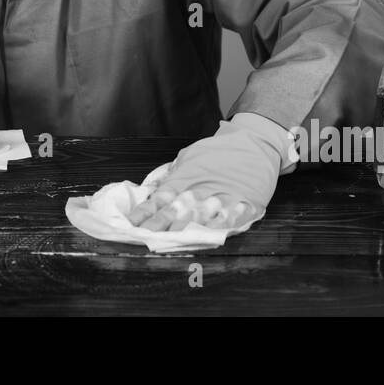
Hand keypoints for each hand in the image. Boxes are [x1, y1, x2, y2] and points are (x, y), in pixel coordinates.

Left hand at [126, 115, 293, 231]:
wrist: (254, 142)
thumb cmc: (220, 151)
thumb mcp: (190, 157)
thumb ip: (172, 174)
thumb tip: (151, 190)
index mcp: (184, 179)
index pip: (158, 200)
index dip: (143, 214)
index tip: (129, 225)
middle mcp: (199, 190)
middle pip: (174, 212)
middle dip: (157, 226)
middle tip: (141, 237)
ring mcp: (220, 197)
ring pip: (198, 217)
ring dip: (182, 230)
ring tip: (167, 242)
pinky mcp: (242, 204)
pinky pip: (228, 218)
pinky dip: (217, 228)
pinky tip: (207, 236)